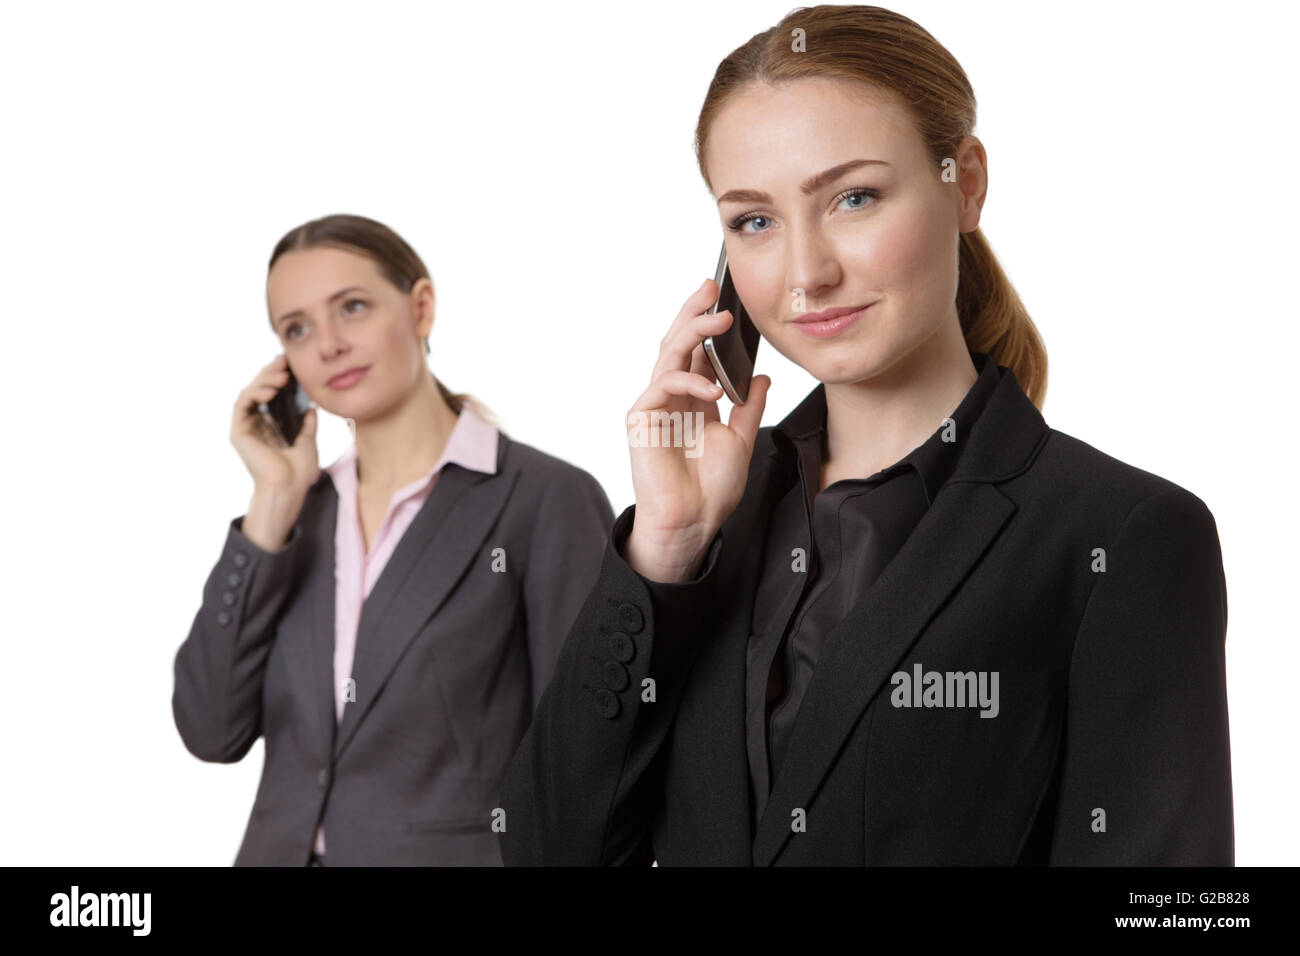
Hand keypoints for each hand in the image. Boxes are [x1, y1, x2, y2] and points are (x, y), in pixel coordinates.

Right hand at [230, 353, 319, 497]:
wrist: (289, 489)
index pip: (271, 393)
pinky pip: (243, 405)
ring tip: (282, 375)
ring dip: (264, 380)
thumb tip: (311, 406)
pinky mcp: (238, 432)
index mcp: (271, 424)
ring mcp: (245, 427)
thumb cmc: (298, 471)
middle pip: (259, 389)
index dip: (278, 376)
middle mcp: (256, 423)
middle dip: (271, 373)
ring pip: (249, 393)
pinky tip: (271, 391)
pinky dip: (255, 394)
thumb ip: (307, 422)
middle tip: (284, 361)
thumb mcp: (308, 440)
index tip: (291, 364)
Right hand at [623, 278, 769, 582]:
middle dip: (693, 313)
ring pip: (667, 355)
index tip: (726, 300)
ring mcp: (655, 405)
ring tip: (719, 320)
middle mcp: (673, 397)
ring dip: (692, 332)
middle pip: (678, 343)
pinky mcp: (641, 418)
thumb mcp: (742, 440)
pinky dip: (688, 381)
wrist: (693, 522)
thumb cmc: (711, 490)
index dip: (708, 324)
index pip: (698, 351)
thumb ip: (749, 407)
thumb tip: (761, 375)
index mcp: (694, 399)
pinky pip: (662, 386)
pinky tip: (713, 389)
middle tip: (712, 289)